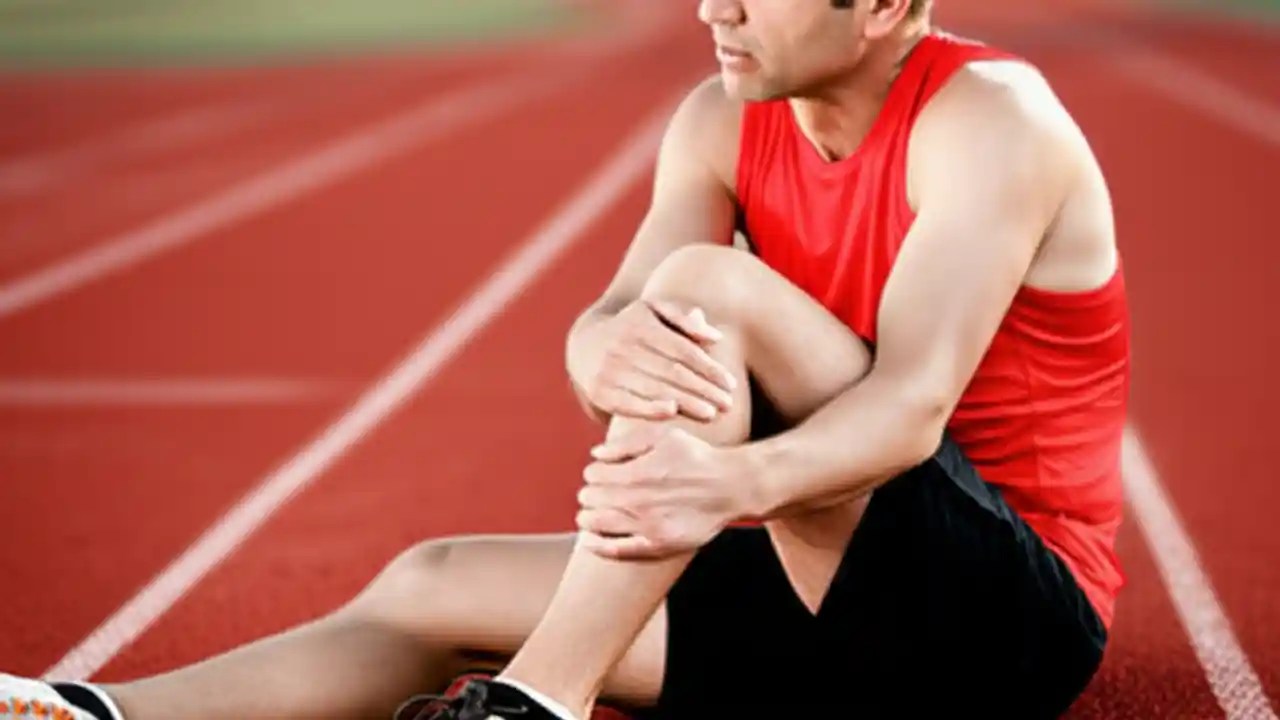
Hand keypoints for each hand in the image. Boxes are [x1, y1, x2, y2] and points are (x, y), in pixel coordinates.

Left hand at [576, 425, 750, 559]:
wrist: (731, 486)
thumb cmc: (697, 457)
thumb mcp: (664, 436)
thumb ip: (626, 443)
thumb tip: (596, 453)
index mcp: (637, 473)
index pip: (593, 474)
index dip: (593, 472)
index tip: (600, 474)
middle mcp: (638, 501)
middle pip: (590, 498)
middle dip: (589, 493)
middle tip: (595, 493)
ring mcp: (647, 525)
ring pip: (596, 523)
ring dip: (588, 517)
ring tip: (591, 514)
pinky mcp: (657, 545)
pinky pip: (616, 550)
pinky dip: (598, 545)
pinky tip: (590, 539)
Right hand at [583, 300, 736, 422]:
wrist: (584, 345)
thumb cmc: (631, 329)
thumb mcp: (653, 311)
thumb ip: (683, 318)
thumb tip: (715, 337)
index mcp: (641, 325)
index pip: (683, 350)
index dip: (709, 368)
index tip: (730, 384)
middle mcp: (623, 346)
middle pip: (673, 372)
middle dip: (704, 389)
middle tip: (728, 404)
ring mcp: (610, 370)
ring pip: (655, 389)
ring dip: (687, 403)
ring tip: (711, 413)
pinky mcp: (600, 391)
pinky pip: (629, 403)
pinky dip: (649, 408)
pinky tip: (672, 412)